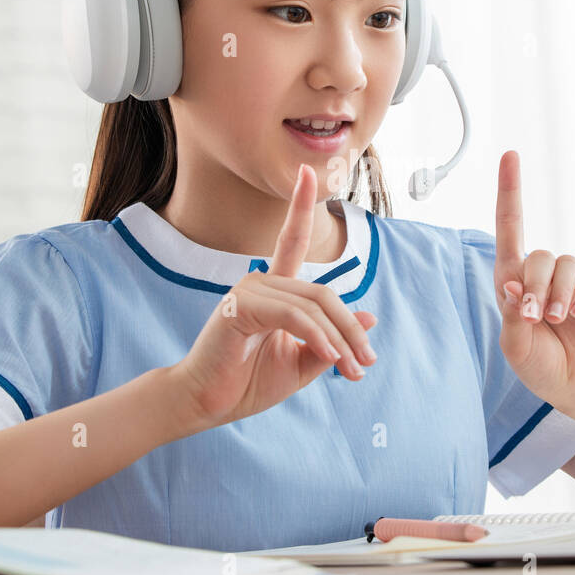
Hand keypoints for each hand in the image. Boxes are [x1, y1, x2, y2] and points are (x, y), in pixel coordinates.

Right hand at [176, 163, 378, 427]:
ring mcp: (248, 290)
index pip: (290, 239)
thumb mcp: (300, 363)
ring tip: (351, 369)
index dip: (300, 204)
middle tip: (366, 363)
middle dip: (351, 329)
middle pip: (324, 294)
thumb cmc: (247, 382)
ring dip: (339, 340)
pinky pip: (294, 316)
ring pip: (313, 306)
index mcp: (274, 290)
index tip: (309, 170)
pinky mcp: (240, 307)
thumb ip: (330, 341)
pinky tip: (329, 357)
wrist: (205, 404)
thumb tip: (369, 317)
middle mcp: (260, 281)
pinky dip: (318, 336)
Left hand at [494, 150, 574, 413]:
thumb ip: (511, 316)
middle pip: (536, 256)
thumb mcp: (515, 346)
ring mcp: (571, 275)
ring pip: (564, 264)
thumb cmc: (539, 363)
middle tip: (536, 318)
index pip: (509, 226)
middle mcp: (540, 270)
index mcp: (512, 278)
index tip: (510, 154)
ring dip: (560, 295)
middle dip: (534, 289)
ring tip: (560, 320)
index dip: (510, 189)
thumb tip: (511, 284)